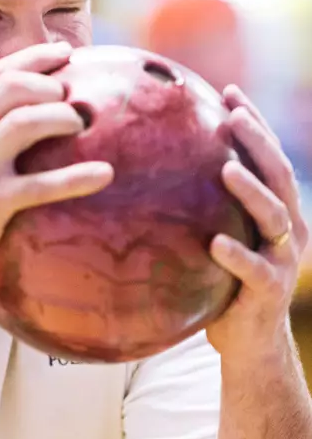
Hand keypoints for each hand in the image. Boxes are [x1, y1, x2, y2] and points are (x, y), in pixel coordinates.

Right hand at [0, 43, 113, 299]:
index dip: (31, 59)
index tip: (63, 52)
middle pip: (10, 88)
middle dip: (49, 83)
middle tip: (72, 95)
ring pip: (25, 122)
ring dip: (61, 116)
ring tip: (81, 123)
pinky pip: (41, 186)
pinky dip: (77, 177)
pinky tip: (104, 174)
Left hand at [206, 85, 308, 356]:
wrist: (251, 346)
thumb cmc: (226, 287)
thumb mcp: (220, 240)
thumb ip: (203, 209)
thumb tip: (149, 171)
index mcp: (279, 212)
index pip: (269, 159)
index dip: (255, 124)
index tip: (230, 92)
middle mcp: (288, 231)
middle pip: (278, 177)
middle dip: (259, 142)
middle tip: (234, 114)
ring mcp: (282, 261)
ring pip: (275, 217)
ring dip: (252, 191)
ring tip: (227, 168)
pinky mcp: (268, 292)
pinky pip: (253, 271)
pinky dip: (236, 255)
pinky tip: (215, 243)